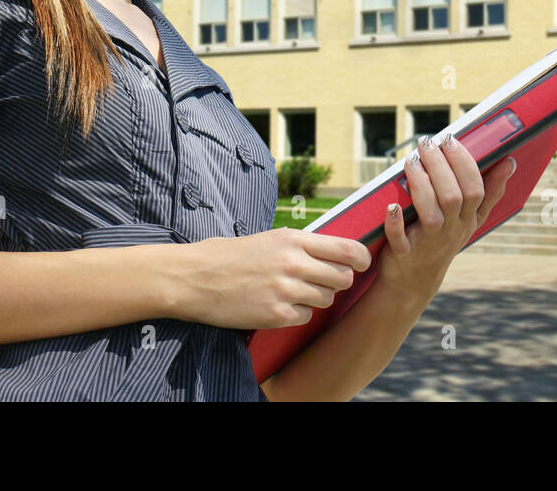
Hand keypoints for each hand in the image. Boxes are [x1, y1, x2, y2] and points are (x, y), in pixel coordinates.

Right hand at [180, 227, 371, 330]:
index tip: (361, 264)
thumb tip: (333, 252)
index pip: (348, 249)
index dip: (362, 259)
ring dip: (315, 298)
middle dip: (337, 282)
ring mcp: (286, 290)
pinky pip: (305, 317)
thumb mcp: (269, 239)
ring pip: (326, 299)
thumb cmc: (229, 256)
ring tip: (292, 292)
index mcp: (293, 239)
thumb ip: (301, 245)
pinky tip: (277, 306)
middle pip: (343, 278)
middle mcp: (294, 263)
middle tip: (320, 282)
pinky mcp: (276, 314)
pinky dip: (297, 314)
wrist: (194, 277)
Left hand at [376, 134, 515, 302]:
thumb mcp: (470, 220)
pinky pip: (400, 239)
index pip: (474, 190)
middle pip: (453, 197)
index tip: (451, 140)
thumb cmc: (442, 239)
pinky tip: (391, 206)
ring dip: (420, 185)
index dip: (464, 164)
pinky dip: (395, 223)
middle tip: (427, 143)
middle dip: (440, 167)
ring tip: (411, 160)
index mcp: (467, 219)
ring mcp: (428, 243)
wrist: (414, 280)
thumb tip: (510, 162)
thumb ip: (489, 193)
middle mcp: (450, 231)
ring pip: (430, 214)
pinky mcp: (403, 253)